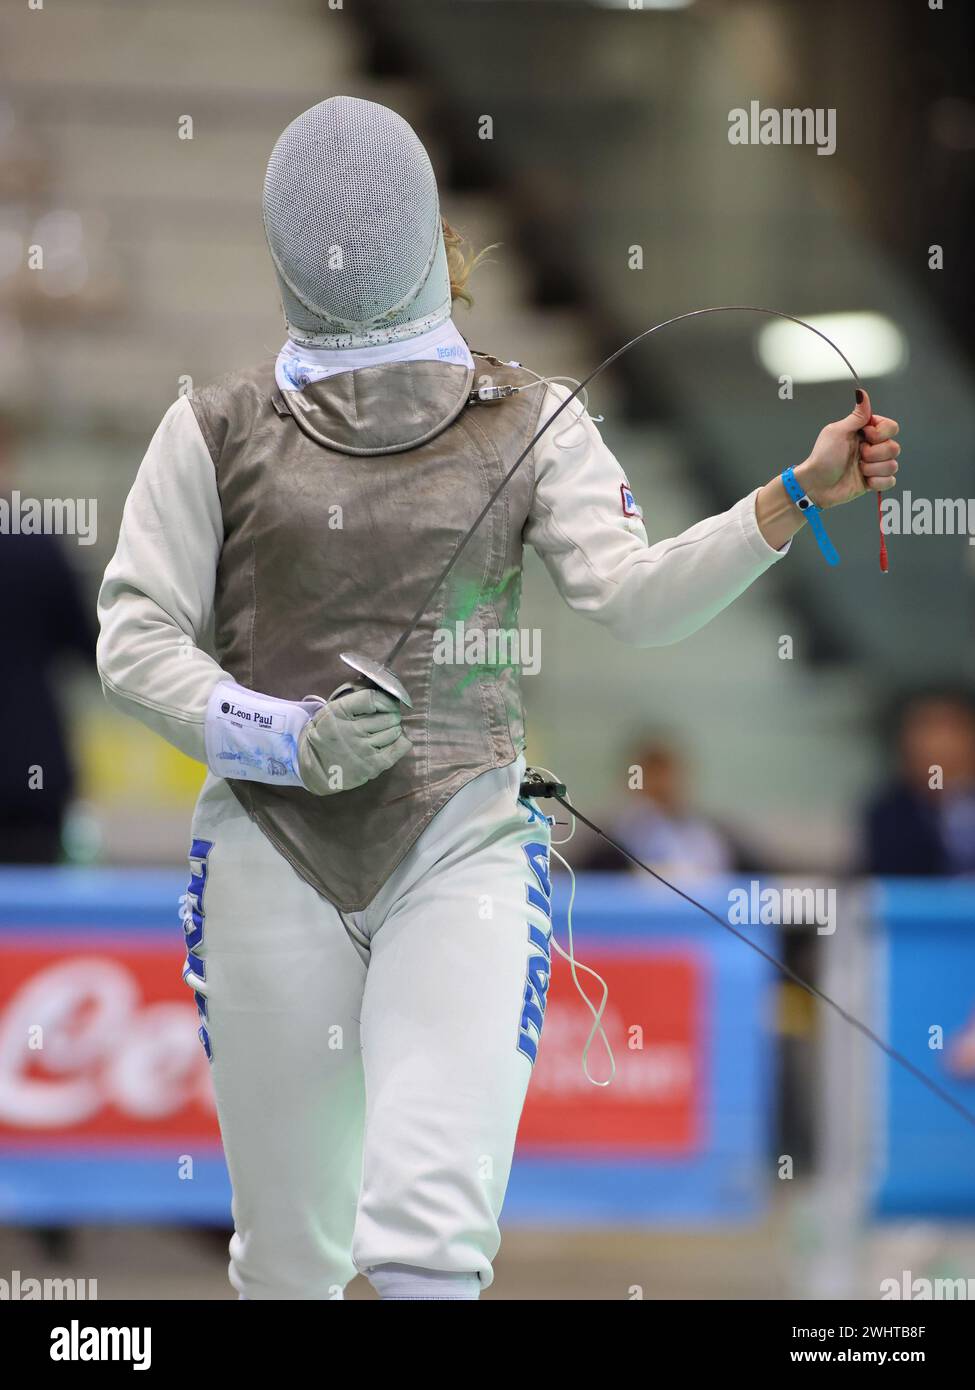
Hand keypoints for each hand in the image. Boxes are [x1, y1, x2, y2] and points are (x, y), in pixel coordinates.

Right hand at [298, 686, 410, 795]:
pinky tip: (392, 741)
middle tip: (384, 719)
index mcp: (338, 713)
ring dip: (393, 729)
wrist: (315, 768)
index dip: (385, 699)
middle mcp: (351, 730)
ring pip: (395, 731)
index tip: (387, 703)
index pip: (372, 698)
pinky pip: (400, 747)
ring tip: (383, 732)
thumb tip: (379, 684)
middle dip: (390, 715)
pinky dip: (401, 742)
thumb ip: (352, 698)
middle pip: (388, 716)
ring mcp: (363, 749)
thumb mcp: (330, 711)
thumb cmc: (326, 734)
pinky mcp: (373, 765)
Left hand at [796, 389, 899, 509]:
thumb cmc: (823, 458)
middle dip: (874, 454)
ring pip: (893, 465)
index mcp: (866, 433)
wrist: (817, 485)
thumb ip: (856, 415)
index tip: (864, 436)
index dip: (881, 433)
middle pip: (894, 447)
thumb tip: (861, 393)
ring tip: (857, 469)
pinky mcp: (874, 481)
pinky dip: (877, 482)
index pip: (891, 427)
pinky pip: (890, 481)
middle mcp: (872, 448)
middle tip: (857, 455)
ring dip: (872, 468)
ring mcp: (874, 465)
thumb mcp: (838, 432)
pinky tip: (864, 480)